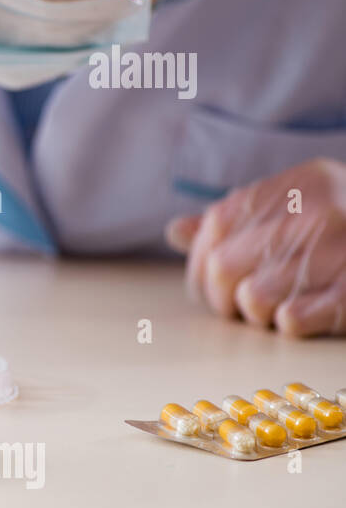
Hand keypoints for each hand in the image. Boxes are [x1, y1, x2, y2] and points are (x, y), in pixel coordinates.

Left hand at [166, 157, 345, 335]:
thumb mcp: (305, 204)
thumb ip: (241, 217)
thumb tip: (177, 231)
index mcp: (301, 182)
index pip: (216, 226)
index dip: (202, 264)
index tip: (210, 285)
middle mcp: (320, 209)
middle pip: (226, 266)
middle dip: (224, 296)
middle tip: (240, 306)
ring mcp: (343, 247)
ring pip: (256, 297)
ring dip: (258, 313)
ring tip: (277, 309)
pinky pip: (296, 319)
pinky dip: (288, 325)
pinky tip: (299, 318)